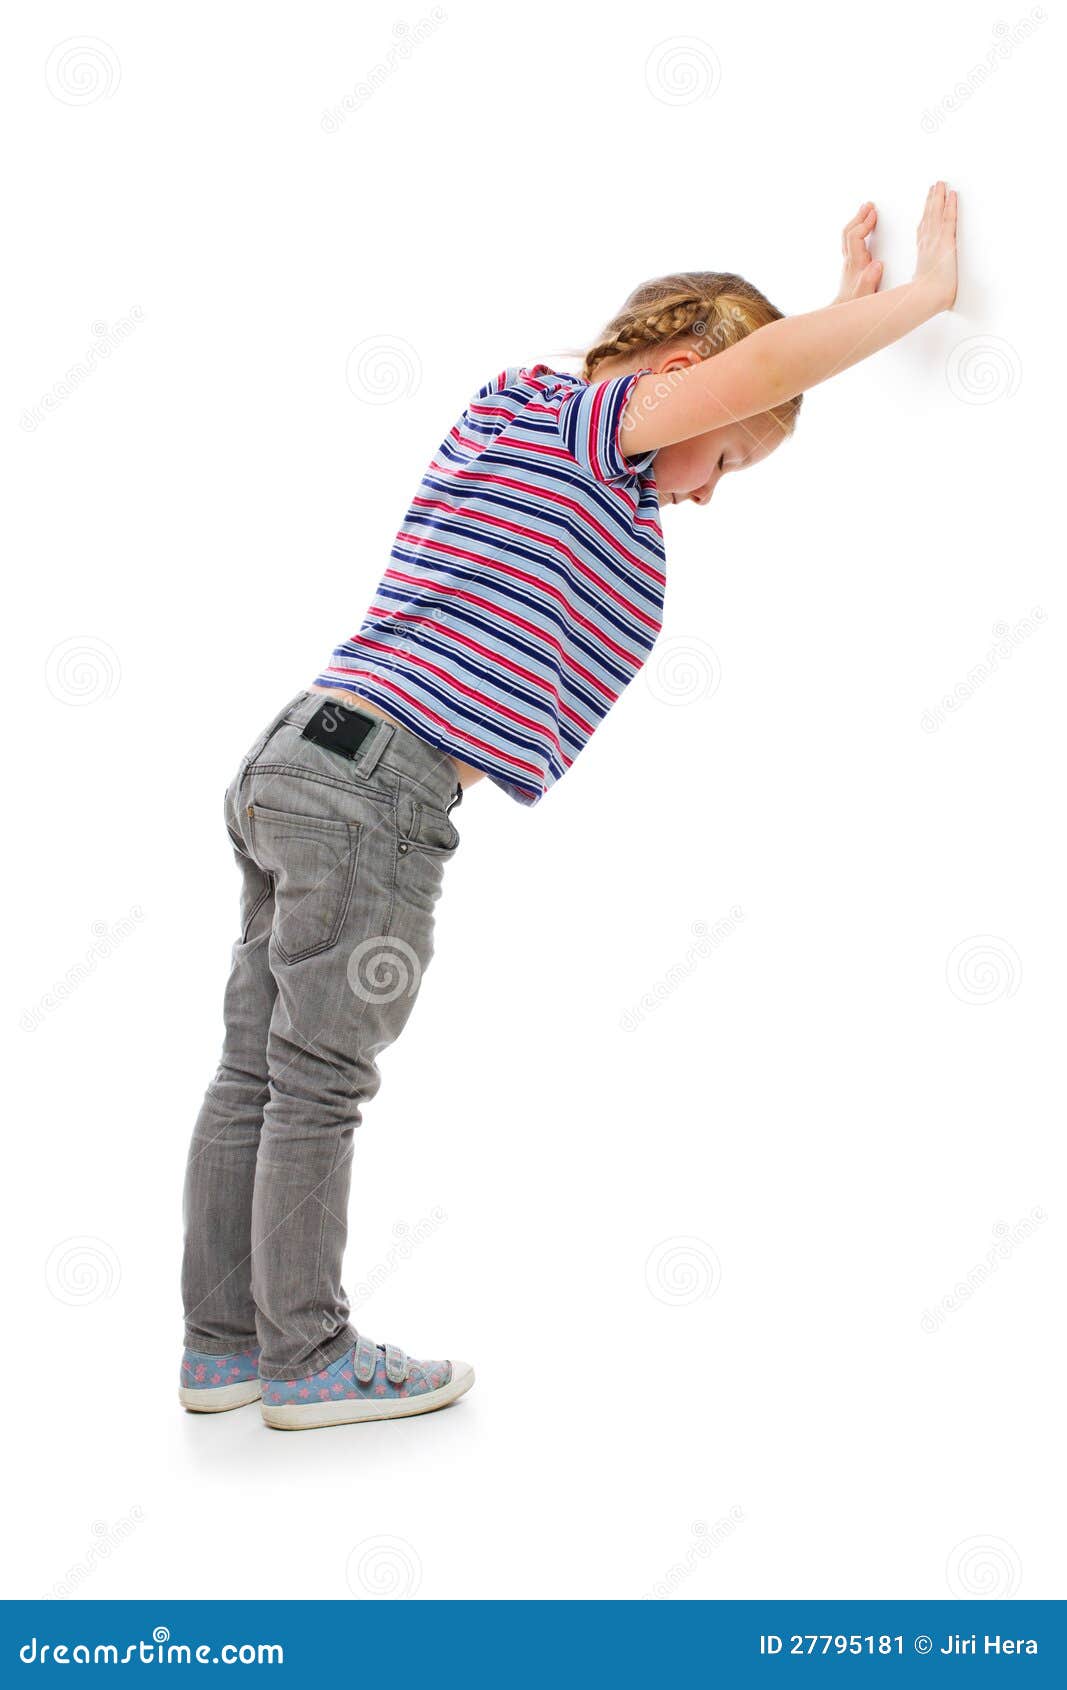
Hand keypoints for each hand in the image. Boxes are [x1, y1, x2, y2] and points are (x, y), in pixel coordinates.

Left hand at [832, 202, 883, 303]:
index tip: (874, 214)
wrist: (845, 314)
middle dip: (859, 217)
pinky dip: (857, 231)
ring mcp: (849, 262)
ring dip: (857, 221)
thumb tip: (877, 265)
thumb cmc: (857, 306)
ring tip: (866, 211)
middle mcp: (850, 261)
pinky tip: (863, 229)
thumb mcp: (867, 296)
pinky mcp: (851, 266)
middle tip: (869, 205)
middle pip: (848, 232)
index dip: (864, 224)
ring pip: (848, 236)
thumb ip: (870, 281)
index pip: (855, 237)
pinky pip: (851, 242)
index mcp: (856, 265)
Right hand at [912, 180, 957, 310]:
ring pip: (936, 213)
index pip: (924, 230)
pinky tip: (951, 194)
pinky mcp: (946, 241)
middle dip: (931, 201)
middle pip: (929, 217)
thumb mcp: (921, 285)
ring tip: (941, 184)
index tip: (926, 206)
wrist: (926, 298)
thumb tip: (919, 286)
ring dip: (938, 197)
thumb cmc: (924, 296)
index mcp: (923, 253)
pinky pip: (948, 218)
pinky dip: (950, 205)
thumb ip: (921, 280)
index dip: (925, 216)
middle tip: (934, 187)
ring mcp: (936, 241)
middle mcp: (927, 243)